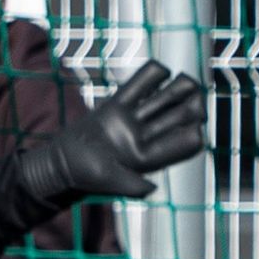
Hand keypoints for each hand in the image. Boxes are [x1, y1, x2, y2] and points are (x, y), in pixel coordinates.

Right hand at [18, 62, 206, 202]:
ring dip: (178, 90)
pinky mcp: (116, 107)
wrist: (60, 163)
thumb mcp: (108, 179)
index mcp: (148, 158)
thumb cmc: (84, 175)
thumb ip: (130, 184)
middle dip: (190, 108)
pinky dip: (150, 77)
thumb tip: (152, 188)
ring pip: (161, 100)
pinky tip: (161, 69)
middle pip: (175, 118)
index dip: (190, 136)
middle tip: (198, 97)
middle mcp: (144, 137)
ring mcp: (131, 121)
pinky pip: (136, 87)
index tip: (196, 128)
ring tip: (188, 80)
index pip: (177, 145)